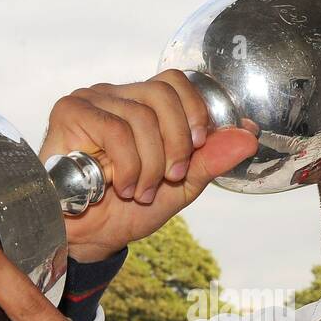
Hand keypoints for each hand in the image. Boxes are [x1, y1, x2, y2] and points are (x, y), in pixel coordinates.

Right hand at [41, 68, 258, 261]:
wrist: (90, 238)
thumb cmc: (129, 208)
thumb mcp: (181, 185)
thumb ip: (212, 159)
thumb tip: (250, 135)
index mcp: (141, 104)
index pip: (175, 81)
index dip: (195, 110)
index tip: (198, 146)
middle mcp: (116, 94)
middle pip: (162, 93)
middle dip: (177, 142)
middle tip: (171, 177)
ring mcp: (91, 100)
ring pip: (141, 117)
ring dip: (150, 165)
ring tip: (140, 191)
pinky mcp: (70, 112)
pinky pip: (115, 129)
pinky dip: (128, 165)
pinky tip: (121, 186)